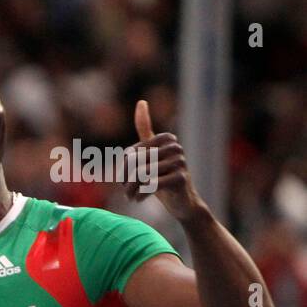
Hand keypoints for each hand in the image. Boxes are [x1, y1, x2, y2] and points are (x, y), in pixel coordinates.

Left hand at [127, 100, 204, 221]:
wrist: (182, 204)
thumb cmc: (161, 180)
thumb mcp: (149, 157)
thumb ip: (144, 134)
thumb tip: (142, 102)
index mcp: (166, 140)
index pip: (132, 151)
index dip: (124, 167)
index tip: (124, 179)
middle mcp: (174, 147)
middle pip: (135, 161)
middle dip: (125, 179)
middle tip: (126, 191)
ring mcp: (180, 161)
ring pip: (141, 173)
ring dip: (131, 189)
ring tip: (131, 196)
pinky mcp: (181, 177)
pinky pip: (150, 184)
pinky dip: (141, 194)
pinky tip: (140, 199)